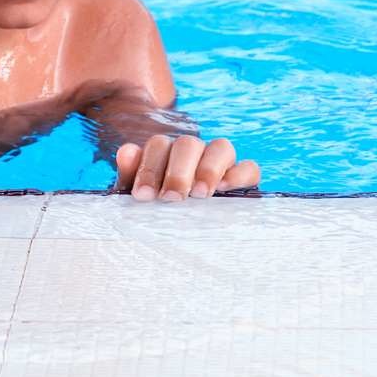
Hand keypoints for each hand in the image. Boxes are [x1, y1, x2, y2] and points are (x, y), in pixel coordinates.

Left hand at [114, 134, 260, 201]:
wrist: (183, 232)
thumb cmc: (157, 209)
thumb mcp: (140, 195)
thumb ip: (131, 174)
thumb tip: (126, 152)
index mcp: (166, 153)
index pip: (159, 146)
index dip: (149, 168)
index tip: (143, 195)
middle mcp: (193, 152)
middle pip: (188, 144)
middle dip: (178, 171)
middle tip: (171, 198)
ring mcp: (219, 162)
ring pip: (221, 147)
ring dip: (209, 168)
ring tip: (201, 194)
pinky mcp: (243, 178)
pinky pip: (249, 167)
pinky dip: (240, 174)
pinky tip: (227, 189)